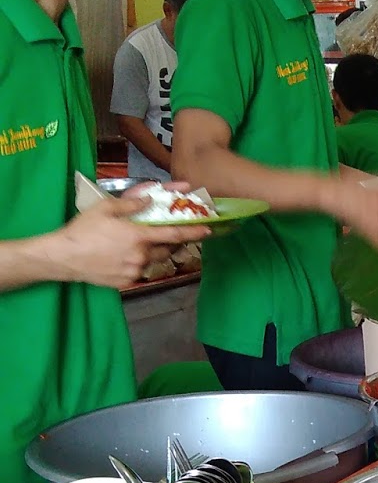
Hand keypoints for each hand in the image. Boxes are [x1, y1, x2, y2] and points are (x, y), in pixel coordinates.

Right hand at [47, 198, 209, 289]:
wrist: (64, 257)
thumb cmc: (83, 230)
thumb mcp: (105, 208)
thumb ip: (131, 204)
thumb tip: (150, 200)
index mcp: (138, 236)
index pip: (173, 234)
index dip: (192, 232)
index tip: (207, 230)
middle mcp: (141, 256)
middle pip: (167, 250)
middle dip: (173, 242)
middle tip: (172, 234)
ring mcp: (135, 272)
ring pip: (154, 261)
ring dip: (154, 252)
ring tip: (142, 244)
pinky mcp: (127, 282)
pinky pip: (140, 272)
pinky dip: (139, 263)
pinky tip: (124, 256)